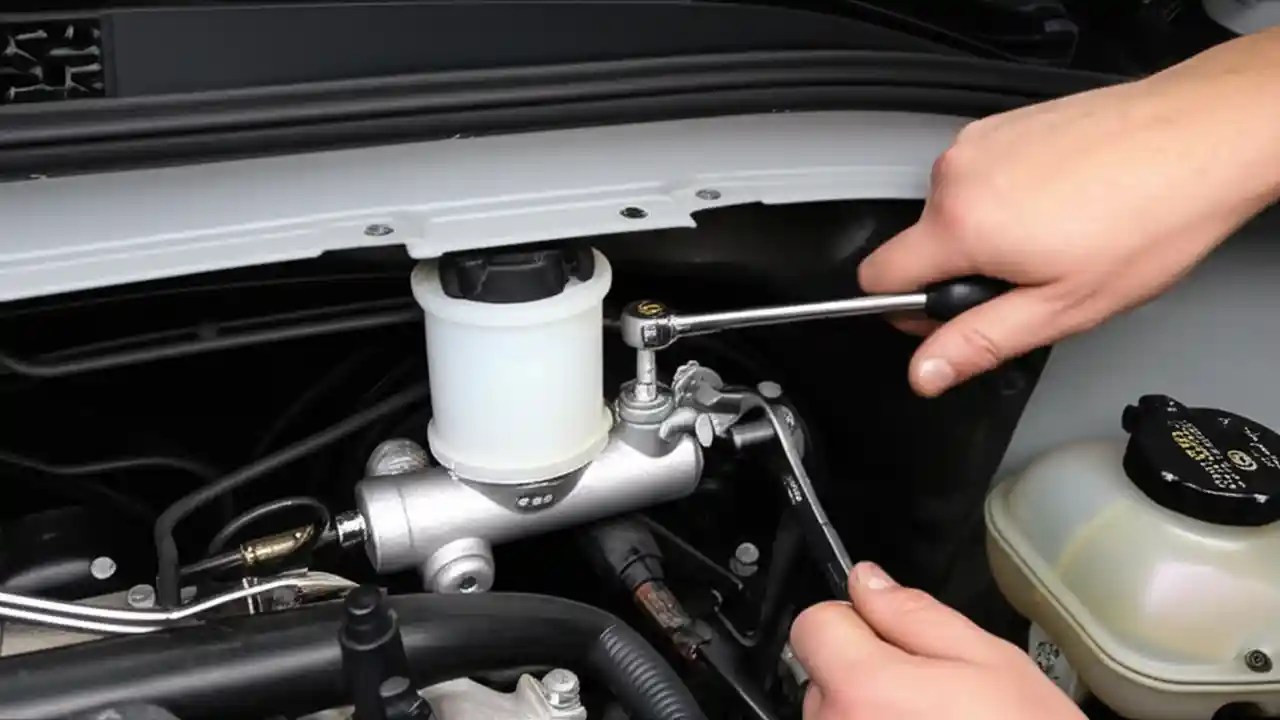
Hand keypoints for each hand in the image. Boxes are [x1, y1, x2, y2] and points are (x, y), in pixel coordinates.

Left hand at [790, 561, 1084, 719]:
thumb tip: (865, 581)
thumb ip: (914, 614)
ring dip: (870, 715)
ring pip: (835, 716)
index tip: (889, 638)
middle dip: (863, 674)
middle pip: (822, 675)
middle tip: (930, 697)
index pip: (812, 625)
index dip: (852, 622)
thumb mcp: (989, 661)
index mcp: (863, 688)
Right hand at [860, 29, 1279, 396]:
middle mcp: (958, 174)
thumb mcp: (1063, 308)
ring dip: (987, 232)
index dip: (907, 312)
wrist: (1202, 138)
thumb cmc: (1149, 218)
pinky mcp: (1003, 123)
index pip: (876, 277)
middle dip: (962, 270)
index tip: (951, 319)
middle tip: (1032, 279)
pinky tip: (1062, 203)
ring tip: (1057, 235)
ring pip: (953, 210)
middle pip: (920, 244)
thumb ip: (980, 342)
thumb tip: (925, 372)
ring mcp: (979, 141)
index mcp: (962, 224)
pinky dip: (1007, 196)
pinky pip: (979, 175)